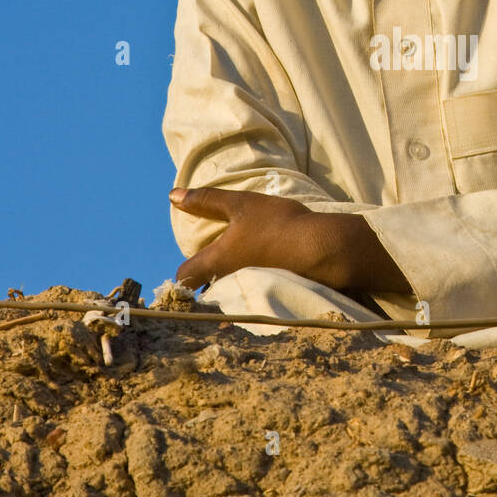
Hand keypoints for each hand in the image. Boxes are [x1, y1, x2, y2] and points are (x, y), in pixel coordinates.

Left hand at [170, 187, 317, 289]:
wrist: (323, 249)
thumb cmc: (278, 224)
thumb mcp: (241, 204)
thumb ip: (206, 201)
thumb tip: (173, 195)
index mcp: (216, 262)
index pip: (184, 276)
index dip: (184, 270)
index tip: (192, 261)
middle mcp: (228, 284)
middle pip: (205, 291)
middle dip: (208, 282)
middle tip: (218, 265)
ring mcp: (250, 296)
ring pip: (229, 295)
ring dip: (231, 285)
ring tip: (244, 267)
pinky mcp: (271, 301)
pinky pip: (253, 299)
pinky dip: (254, 289)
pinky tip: (268, 274)